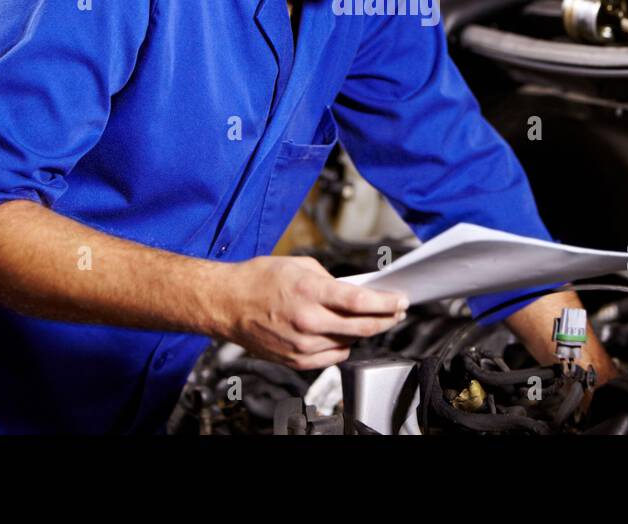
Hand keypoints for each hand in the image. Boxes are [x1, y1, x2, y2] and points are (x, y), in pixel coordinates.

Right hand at [220, 256, 407, 370]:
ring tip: (366, 319)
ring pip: (349, 343)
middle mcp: (307, 322)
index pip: (360, 302)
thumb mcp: (300, 266)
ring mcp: (301, 345)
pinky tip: (341, 333)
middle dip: (385, 319)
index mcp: (309, 292)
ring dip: (362, 331)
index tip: (401, 300)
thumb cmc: (258, 280)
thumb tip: (355, 291)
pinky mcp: (295, 361)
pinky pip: (332, 357)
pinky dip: (342, 345)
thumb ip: (331, 280)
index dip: (386, 303)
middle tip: (397, 312)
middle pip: (361, 327)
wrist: (226, 303)